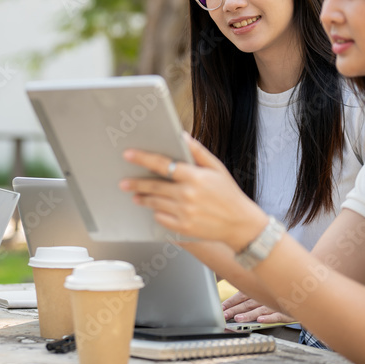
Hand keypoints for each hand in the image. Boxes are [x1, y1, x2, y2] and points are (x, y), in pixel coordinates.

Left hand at [119, 133, 267, 249]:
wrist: (240, 224)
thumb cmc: (229, 194)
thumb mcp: (217, 168)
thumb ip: (198, 152)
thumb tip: (181, 136)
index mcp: (195, 177)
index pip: (163, 164)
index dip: (143, 158)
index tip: (129, 155)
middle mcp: (188, 195)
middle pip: (153, 186)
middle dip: (136, 183)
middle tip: (124, 181)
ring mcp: (184, 213)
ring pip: (155, 203)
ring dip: (143, 198)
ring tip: (136, 195)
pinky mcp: (183, 228)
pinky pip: (161, 218)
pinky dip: (156, 212)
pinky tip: (156, 209)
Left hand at [222, 291, 294, 323]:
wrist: (303, 297)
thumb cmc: (278, 297)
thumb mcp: (263, 294)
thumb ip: (249, 298)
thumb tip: (232, 306)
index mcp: (257, 291)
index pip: (241, 296)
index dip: (231, 302)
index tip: (221, 308)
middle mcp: (264, 297)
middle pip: (247, 304)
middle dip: (235, 310)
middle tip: (224, 315)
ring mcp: (275, 305)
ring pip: (260, 309)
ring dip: (249, 314)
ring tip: (238, 319)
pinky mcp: (285, 312)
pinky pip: (276, 315)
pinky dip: (268, 317)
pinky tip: (261, 320)